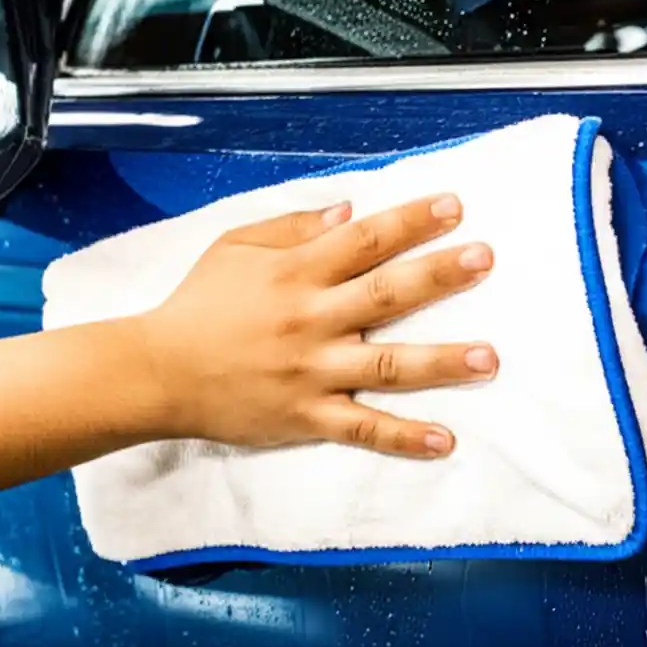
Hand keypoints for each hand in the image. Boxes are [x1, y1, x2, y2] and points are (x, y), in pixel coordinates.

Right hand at [136, 193, 496, 458]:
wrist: (157, 373)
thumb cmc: (197, 305)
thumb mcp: (234, 246)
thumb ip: (291, 225)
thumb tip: (349, 210)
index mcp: (295, 273)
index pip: (364, 240)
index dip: (411, 221)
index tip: (454, 206)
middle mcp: (311, 320)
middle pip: (386, 294)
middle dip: (439, 275)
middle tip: (485, 259)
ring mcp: (312, 373)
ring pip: (387, 365)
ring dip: (441, 361)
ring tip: (489, 358)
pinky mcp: (307, 417)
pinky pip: (362, 429)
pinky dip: (404, 437)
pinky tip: (446, 439)